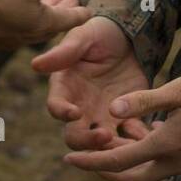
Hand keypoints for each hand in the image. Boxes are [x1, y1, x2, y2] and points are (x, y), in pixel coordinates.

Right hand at [0, 0, 102, 47]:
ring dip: (43, 13)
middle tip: (71, 0)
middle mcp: (27, 36)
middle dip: (63, 12)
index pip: (72, 19)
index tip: (90, 6)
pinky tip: (15, 7)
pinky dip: (24, 16)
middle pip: (52, 24)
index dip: (83, 9)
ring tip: (45, 1)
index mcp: (43, 24)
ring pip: (32, 27)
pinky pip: (14, 27)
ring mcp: (6, 39)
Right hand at [32, 16, 150, 150]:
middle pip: (74, 136)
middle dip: (87, 142)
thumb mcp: (83, 36)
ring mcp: (103, 115)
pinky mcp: (126, 118)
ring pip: (100, 145)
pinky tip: (145, 133)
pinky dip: (135, 140)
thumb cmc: (101, 31)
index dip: (62, 113)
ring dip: (112, 149)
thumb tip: (35, 64)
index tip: (75, 112)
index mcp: (66, 87)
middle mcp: (80, 107)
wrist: (131, 34)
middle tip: (106, 135)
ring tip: (128, 142)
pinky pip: (128, 137)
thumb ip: (63, 52)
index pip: (56, 107)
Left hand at [58, 67, 180, 180]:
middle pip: (134, 178)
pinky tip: (145, 133)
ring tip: (112, 140)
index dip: (92, 161)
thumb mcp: (178, 89)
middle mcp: (179, 162)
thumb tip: (111, 108)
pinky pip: (169, 165)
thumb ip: (144, 101)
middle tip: (86, 156)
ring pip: (152, 172)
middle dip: (107, 171)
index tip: (69, 156)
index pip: (121, 161)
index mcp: (168, 144)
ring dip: (130, 161)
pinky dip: (151, 155)